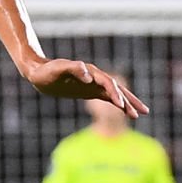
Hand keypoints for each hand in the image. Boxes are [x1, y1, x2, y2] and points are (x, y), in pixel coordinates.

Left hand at [23, 57, 146, 116]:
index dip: (115, 93)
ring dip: (128, 103)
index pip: (107, 83)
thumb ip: (74, 69)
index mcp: (90, 72)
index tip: (121, 105)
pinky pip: (108, 98)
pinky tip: (126, 112)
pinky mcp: (91, 91)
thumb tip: (89, 76)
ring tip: (140, 114)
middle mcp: (95, 77)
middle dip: (129, 100)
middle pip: (117, 88)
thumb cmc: (47, 71)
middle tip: (141, 113)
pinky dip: (118, 104)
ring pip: (116, 93)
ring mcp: (94, 84)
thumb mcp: (58, 69)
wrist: (40, 72)